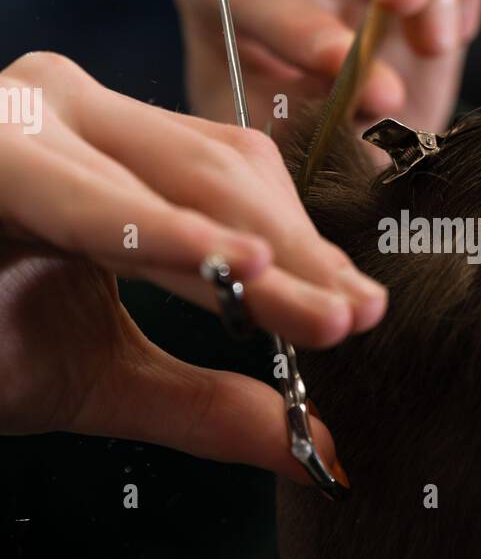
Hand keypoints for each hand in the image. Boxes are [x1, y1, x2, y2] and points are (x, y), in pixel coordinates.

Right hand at [0, 52, 386, 480]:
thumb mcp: (99, 378)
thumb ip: (207, 405)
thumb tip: (319, 452)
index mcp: (109, 144)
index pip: (240, 188)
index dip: (308, 253)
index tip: (367, 316)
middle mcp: (72, 105)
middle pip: (226, 175)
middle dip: (298, 257)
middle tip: (357, 324)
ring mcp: (22, 114)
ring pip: (174, 174)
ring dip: (251, 252)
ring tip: (322, 314)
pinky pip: (82, 193)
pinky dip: (154, 231)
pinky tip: (226, 269)